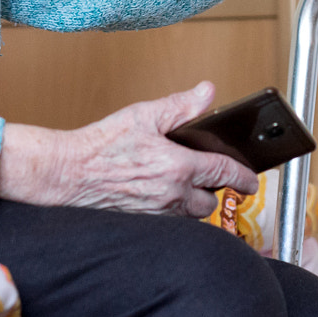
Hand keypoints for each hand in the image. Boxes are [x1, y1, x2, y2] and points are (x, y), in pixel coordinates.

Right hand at [0, 81, 258, 216]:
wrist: (65, 174)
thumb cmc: (99, 145)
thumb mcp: (143, 115)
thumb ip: (180, 105)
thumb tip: (207, 92)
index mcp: (178, 167)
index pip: (225, 174)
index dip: (244, 177)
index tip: (252, 180)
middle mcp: (171, 196)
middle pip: (210, 202)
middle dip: (212, 191)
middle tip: (205, 176)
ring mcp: (157, 214)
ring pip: (190, 216)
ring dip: (192, 204)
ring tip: (181, 186)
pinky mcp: (142, 223)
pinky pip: (169, 224)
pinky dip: (171, 213)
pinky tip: (158, 197)